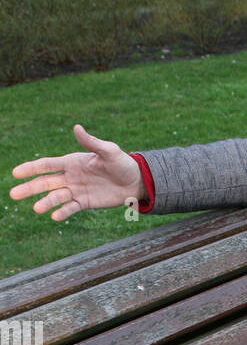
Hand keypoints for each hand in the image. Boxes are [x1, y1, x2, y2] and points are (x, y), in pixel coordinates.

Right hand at [9, 123, 143, 221]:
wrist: (135, 182)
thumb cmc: (122, 163)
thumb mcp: (108, 151)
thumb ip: (91, 142)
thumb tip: (76, 128)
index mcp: (72, 162)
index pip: (47, 165)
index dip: (31, 168)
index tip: (15, 173)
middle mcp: (70, 176)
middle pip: (46, 183)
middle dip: (30, 188)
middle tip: (13, 194)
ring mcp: (77, 190)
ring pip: (56, 197)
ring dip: (46, 202)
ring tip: (36, 209)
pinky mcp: (85, 203)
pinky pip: (71, 208)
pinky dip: (62, 212)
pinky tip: (54, 216)